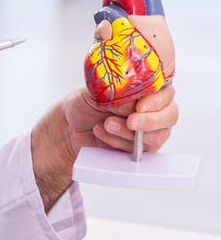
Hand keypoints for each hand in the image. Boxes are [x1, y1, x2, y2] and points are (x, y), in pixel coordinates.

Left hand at [32, 84, 177, 209]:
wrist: (70, 124)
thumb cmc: (86, 103)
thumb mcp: (98, 92)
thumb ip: (119, 95)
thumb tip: (134, 104)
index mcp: (146, 89)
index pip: (166, 93)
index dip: (157, 100)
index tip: (140, 106)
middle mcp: (152, 109)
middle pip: (170, 116)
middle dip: (150, 121)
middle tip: (131, 122)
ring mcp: (147, 130)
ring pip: (155, 136)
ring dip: (129, 133)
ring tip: (106, 125)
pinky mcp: (138, 148)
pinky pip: (137, 150)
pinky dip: (118, 142)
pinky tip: (101, 132)